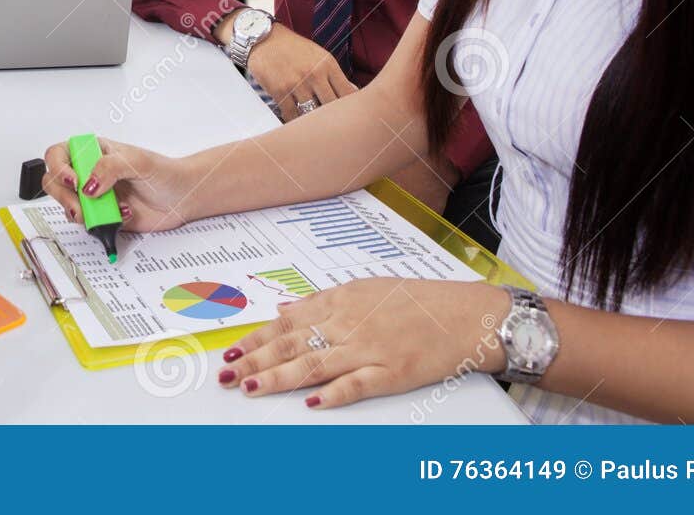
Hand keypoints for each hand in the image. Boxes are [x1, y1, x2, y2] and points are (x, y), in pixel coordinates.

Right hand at [39, 137, 198, 232]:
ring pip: (67, 206)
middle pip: (54, 182)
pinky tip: (121, 216)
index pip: (59, 154)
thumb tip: (89, 184)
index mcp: (94, 152)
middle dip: (63, 196)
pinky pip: (87, 224)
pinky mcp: (102, 217)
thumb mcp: (138, 162)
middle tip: (81, 205)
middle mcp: (89, 173)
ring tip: (105, 213)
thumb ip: (110, 167)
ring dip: (82, 213)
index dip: (58, 167)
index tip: (74, 181)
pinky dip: (100, 224)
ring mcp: (94, 197)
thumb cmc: (164, 172)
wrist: (183, 199)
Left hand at [218, 277, 508, 408]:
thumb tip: (285, 310)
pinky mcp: (392, 372)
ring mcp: (369, 349)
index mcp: (340, 301)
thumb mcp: (364, 289)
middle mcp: (349, 324)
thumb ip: (321, 302)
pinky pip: (357, 385)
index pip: (287, 323)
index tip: (231, 351)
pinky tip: (311, 403)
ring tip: (252, 388)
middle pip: (292, 344)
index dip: (256, 339)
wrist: (465, 314)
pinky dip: (333, 395)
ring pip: (315, 363)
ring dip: (280, 377)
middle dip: (256, 360)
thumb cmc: (417, 301)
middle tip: (227, 374)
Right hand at [243, 25, 356, 117]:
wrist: (262, 38)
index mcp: (327, 64)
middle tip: (332, 124)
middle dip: (333, 116)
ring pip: (312, 113)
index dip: (351, 108)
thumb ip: (334, 75)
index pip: (348, 93)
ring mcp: (296, 83)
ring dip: (312, 120)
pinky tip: (296, 120)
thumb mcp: (318, 55)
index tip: (349, 115)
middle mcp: (314, 73)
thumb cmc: (293, 48)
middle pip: (332, 106)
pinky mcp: (279, 91)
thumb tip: (351, 93)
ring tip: (314, 124)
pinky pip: (292, 115)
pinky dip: (294, 120)